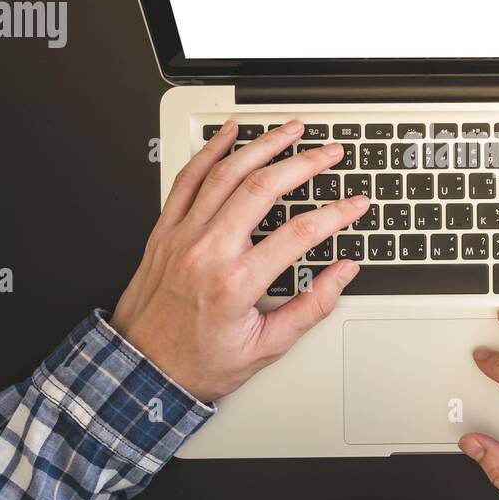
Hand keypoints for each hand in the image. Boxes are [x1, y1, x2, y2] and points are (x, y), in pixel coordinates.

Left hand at [110, 119, 366, 402]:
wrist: (142, 369)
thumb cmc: (199, 361)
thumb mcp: (265, 347)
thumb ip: (310, 307)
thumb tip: (343, 274)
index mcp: (236, 283)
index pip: (300, 234)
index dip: (336, 214)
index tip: (356, 204)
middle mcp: (208, 251)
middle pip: (263, 188)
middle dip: (305, 164)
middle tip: (331, 153)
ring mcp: (183, 236)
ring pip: (226, 173)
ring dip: (263, 145)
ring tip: (292, 130)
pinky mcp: (166, 230)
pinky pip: (187, 179)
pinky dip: (210, 150)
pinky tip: (229, 133)